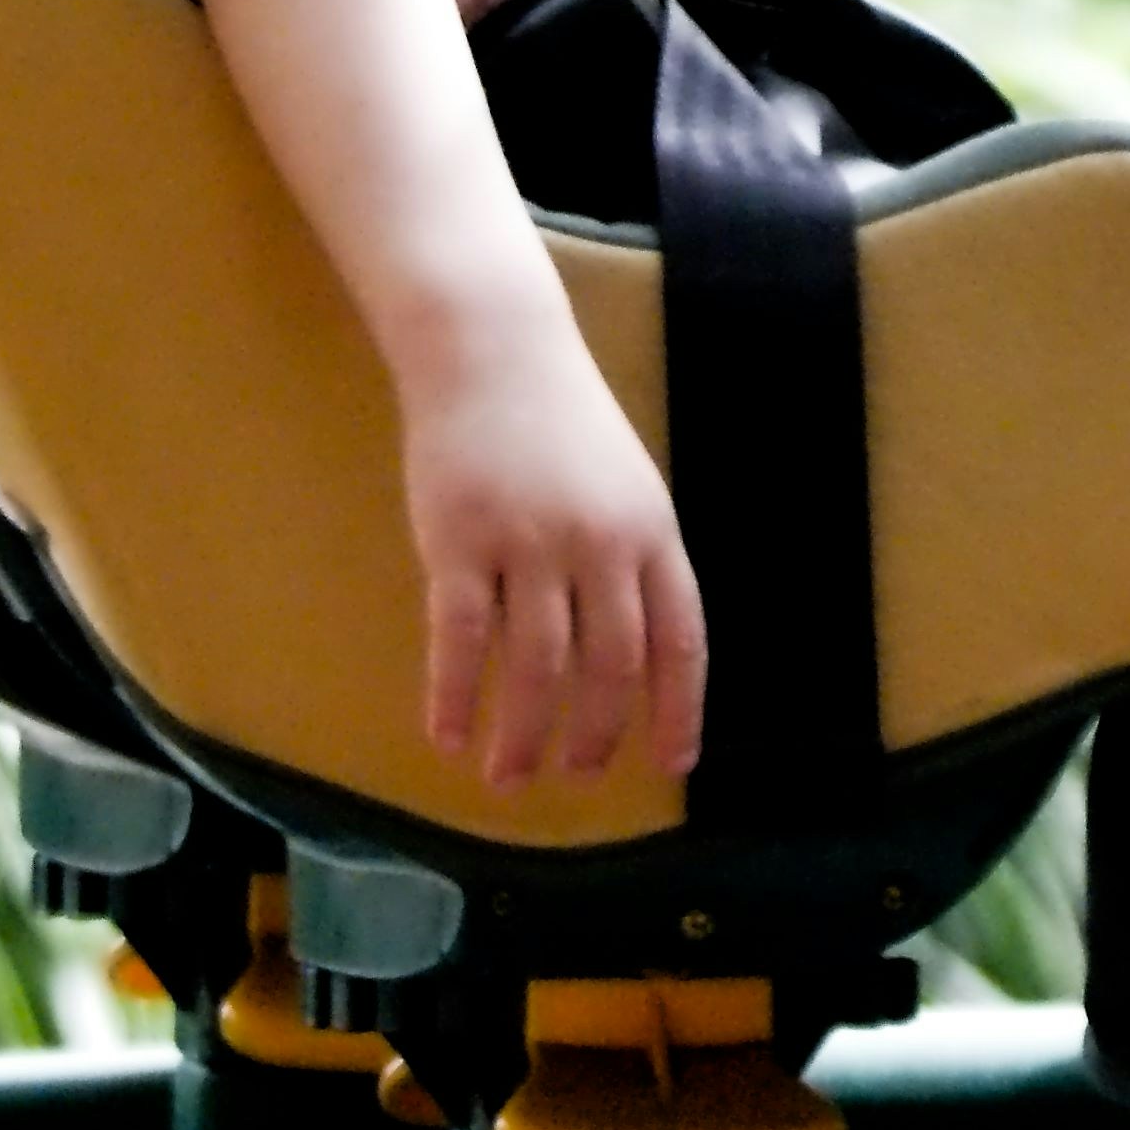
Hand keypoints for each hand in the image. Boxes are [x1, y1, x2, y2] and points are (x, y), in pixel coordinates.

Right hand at [400, 329, 707, 785]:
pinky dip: (455, 697)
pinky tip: (449, 735)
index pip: (680, 640)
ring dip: (525, 733)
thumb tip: (640, 654)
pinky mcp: (459, 542)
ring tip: (509, 777)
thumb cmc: (563, 424)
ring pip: (537, 666)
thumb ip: (634, 562)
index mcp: (654, 533)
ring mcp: (530, 543)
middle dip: (596, 734)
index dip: (679, 709)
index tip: (671, 765)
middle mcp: (601, 544)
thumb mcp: (627, 487)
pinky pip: (460, 640)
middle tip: (576, 776)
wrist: (496, 353)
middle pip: (611, 666)